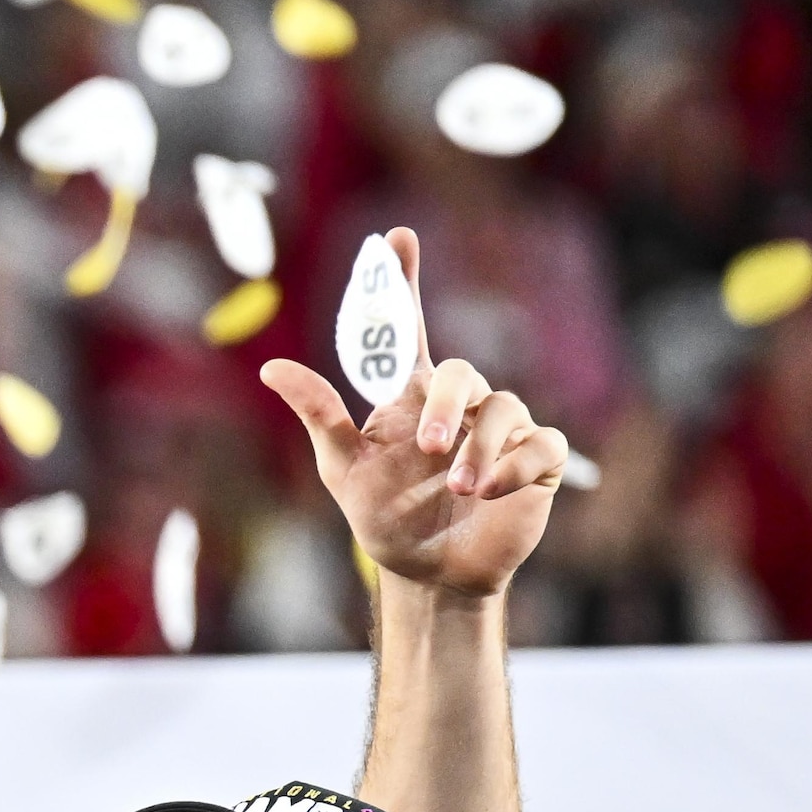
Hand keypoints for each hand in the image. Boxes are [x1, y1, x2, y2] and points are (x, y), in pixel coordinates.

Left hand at [259, 228, 568, 599]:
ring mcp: (500, 431)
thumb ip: (319, 416)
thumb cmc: (385, 518)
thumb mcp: (343, 470)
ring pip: (506, 408)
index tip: (395, 237)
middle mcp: (458, 405)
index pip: (407, 328)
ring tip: (458, 487)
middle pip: (461, 373)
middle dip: (446, 405)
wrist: (428, 575)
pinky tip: (488, 494)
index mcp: (409, 399)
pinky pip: (539, 443)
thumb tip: (272, 367)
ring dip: (480, 447)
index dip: (401, 280)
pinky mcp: (535, 461)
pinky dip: (513, 466)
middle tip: (428, 448)